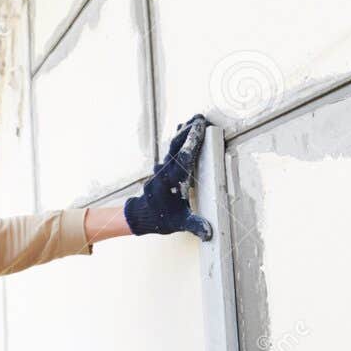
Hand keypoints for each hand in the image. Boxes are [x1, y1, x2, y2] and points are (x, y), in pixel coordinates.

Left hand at [123, 115, 213, 239]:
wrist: (141, 216)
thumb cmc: (160, 219)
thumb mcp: (179, 223)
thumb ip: (195, 225)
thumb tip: (209, 232)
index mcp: (170, 182)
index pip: (182, 159)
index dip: (191, 143)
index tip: (200, 130)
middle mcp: (165, 172)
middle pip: (176, 146)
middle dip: (189, 131)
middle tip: (201, 118)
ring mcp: (163, 168)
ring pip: (173, 145)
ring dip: (185, 132)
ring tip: (197, 119)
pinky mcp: (164, 167)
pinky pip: (172, 149)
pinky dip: (180, 138)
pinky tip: (186, 128)